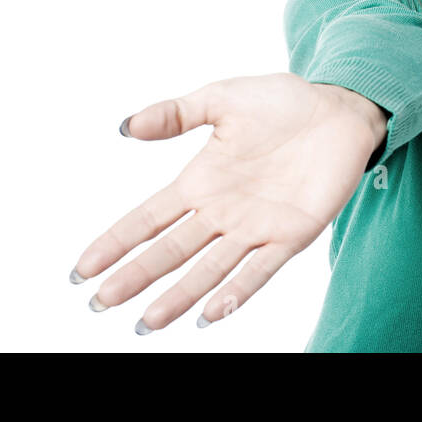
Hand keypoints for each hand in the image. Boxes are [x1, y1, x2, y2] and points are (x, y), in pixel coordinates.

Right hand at [70, 73, 385, 333]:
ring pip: (207, 270)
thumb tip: (124, 126)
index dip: (115, 242)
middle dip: (134, 277)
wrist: (340, 108)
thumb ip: (175, 114)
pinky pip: (260, 271)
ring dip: (177, 296)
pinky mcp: (291, 234)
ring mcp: (255, 227)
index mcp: (200, 182)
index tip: (80, 269)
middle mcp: (222, 212)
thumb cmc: (281, 103)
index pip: (148, 219)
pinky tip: (209, 313)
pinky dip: (235, 292)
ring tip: (145, 321)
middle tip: (99, 303)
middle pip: (170, 251)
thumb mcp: (221, 100)